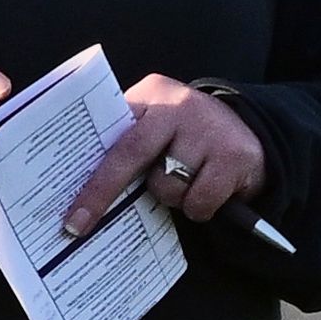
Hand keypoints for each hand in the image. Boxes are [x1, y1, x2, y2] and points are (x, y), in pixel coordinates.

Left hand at [61, 76, 265, 240]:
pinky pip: (199, 201)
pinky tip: (207, 190)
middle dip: (101, 193)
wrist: (253, 131)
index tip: (67, 207)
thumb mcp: (156, 124)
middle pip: (130, 154)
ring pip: (166, 185)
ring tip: (184, 182)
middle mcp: (179, 105)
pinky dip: (198, 207)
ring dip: (170, 197)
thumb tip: (79, 184)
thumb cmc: (187, 135)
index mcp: (152, 94)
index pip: (110, 131)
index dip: (87, 171)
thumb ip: (126, 141)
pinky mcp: (235, 155)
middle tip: (79, 225)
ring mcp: (208, 129)